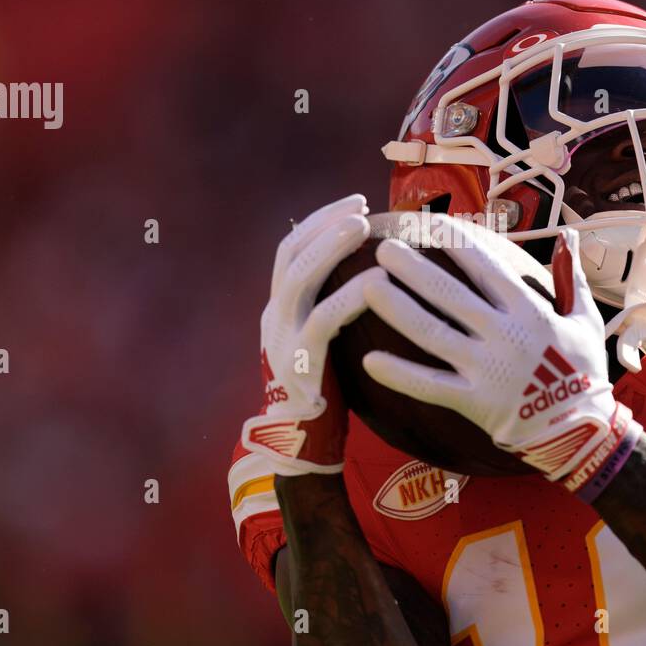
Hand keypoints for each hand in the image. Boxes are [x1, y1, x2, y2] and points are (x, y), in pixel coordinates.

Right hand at [240, 194, 379, 475]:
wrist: (304, 443)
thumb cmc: (326, 386)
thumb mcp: (321, 337)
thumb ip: (332, 303)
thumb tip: (371, 266)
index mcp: (277, 307)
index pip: (290, 249)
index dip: (320, 221)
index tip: (355, 203)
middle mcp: (272, 317)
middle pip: (291, 255)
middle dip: (325, 224)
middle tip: (360, 206)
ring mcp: (280, 339)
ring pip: (298, 279)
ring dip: (329, 249)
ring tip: (361, 229)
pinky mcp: (297, 364)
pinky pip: (321, 322)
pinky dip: (347, 298)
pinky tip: (373, 283)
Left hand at [361, 217, 641, 498]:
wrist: (580, 431)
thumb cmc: (582, 371)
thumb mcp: (585, 319)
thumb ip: (572, 277)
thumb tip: (569, 235)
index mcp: (529, 311)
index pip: (485, 267)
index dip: (456, 242)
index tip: (429, 222)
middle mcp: (503, 335)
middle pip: (449, 296)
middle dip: (414, 269)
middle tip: (382, 248)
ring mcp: (486, 369)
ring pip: (432, 334)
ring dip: (397, 309)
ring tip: (366, 287)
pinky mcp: (473, 401)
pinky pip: (430, 385)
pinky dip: (400, 374)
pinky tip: (369, 361)